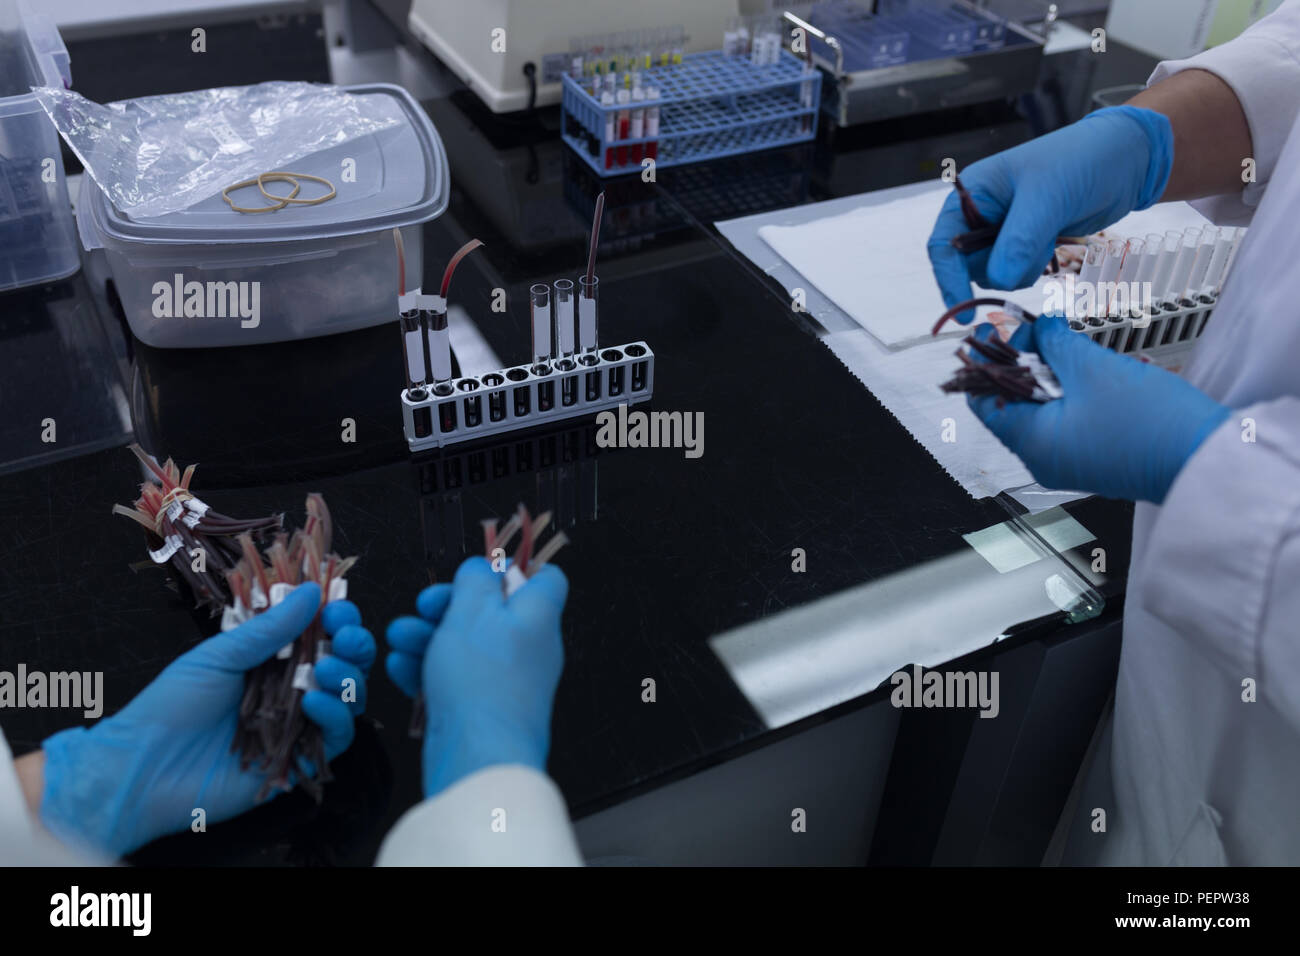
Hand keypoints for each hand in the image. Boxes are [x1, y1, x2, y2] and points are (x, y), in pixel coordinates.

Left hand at [38, 583, 374, 857]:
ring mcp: (298, 724)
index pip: (319, 632)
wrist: (146, 769)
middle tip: (344, 636)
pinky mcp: (300, 759)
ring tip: (324, 669)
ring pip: (349, 696)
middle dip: (354, 644)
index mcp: (270, 658)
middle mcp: (290, 688)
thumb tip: (310, 592)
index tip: (337, 607)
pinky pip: (338, 736)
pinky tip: (314, 702)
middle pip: (344, 662)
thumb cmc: (171, 707)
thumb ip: (269, 628)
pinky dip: (335, 715)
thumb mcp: (218, 657)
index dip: (336, 617)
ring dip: (347, 677)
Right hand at [385, 557, 567, 797]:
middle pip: (490, 611)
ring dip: (427, 636)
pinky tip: (401, 668)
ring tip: (400, 638)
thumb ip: (476, 580)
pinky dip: (427, 669)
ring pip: (465, 645)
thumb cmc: (482, 683)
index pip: (545, 580)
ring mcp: (505, 680)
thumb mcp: (473, 610)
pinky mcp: (480, 708)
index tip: (480, 571)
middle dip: (448, 606)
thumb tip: (483, 567)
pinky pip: (453, 678)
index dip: (515, 569)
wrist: (477, 757)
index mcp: (538, 617)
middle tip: (424, 607)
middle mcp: (527, 648)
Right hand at [928, 106, 1173, 319]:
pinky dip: (1033, 267)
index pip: (944, 243)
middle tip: (1034, 247)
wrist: (1127, 159)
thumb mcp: (1047, 198)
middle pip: (968, 264)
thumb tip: (996, 279)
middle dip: (999, 266)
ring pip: (994, 273)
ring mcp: (1003, 230)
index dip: (949, 278)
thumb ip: (1019, 240)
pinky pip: (1016, 272)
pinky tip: (1053, 242)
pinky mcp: (1024, 243)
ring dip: (1021, 267)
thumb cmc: (1083, 161)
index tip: (964, 311)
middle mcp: (981, 213)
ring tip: (1048, 237)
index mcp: (973, 192)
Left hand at [968, 316, 1228, 502]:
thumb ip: (1055, 343)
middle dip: (1023, 362)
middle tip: (1042, 332)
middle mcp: (1042, 459)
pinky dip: (1075, 393)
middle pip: (1012, 403)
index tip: (997, 332)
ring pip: (1043, 408)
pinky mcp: (1095, 459)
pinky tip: (1095, 372)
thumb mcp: (1093, 368)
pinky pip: (1070, 420)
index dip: (986, 362)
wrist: (1206, 460)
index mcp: (1030, 442)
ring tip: (1072, 348)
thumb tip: (1037, 328)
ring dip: (1053, 375)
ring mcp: (1069, 462)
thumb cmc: (1152, 424)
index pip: (982, 401)